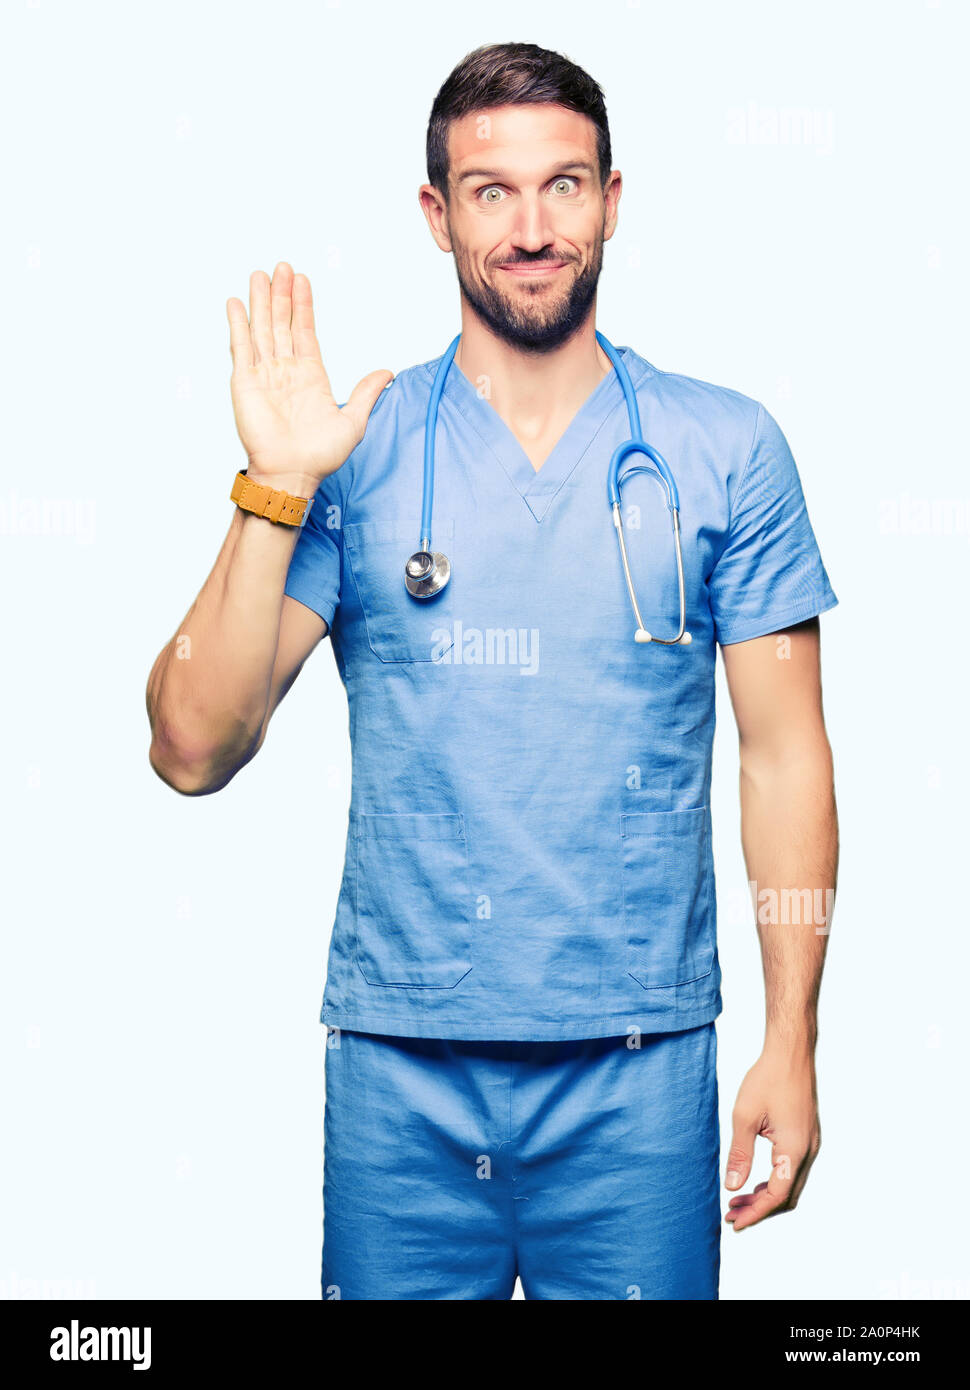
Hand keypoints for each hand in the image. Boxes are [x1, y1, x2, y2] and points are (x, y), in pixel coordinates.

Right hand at [226, 262, 392, 486]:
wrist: (293, 473)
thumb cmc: (320, 456)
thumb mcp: (354, 422)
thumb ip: (367, 393)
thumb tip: (387, 373)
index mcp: (310, 376)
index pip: (305, 331)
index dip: (303, 306)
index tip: (303, 280)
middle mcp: (285, 371)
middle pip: (281, 323)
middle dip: (282, 295)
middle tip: (283, 267)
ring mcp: (263, 375)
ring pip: (261, 329)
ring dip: (261, 301)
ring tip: (261, 274)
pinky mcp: (244, 382)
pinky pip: (240, 348)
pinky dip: (237, 324)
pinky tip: (236, 303)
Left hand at [724, 1048, 820, 1230]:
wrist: (791, 1053)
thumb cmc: (767, 1078)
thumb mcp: (744, 1116)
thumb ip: (739, 1154)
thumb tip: (732, 1187)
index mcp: (794, 1149)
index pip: (776, 1196)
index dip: (755, 1213)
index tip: (734, 1223)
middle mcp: (808, 1151)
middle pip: (787, 1196)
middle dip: (760, 1209)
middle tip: (731, 1215)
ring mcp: (810, 1144)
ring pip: (791, 1184)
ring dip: (766, 1196)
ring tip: (738, 1200)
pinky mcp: (806, 1136)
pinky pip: (792, 1169)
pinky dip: (774, 1181)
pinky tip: (755, 1180)